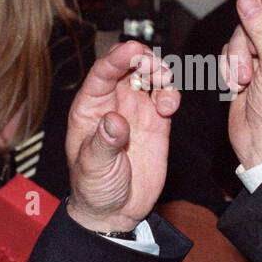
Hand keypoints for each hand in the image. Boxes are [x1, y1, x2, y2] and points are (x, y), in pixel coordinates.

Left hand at [66, 40, 178, 233]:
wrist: (116, 211)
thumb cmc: (94, 188)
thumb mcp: (93, 167)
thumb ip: (103, 143)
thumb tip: (114, 122)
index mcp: (89, 108)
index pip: (102, 74)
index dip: (116, 59)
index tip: (132, 50)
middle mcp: (113, 103)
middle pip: (129, 68)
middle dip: (143, 59)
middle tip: (154, 66)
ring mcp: (136, 111)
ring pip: (150, 78)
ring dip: (160, 72)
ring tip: (163, 82)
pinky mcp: (157, 123)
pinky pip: (166, 98)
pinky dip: (171, 94)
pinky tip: (169, 106)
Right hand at [222, 0, 261, 168]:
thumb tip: (247, 0)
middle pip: (260, 17)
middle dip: (248, 38)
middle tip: (248, 58)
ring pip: (241, 34)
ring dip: (237, 57)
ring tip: (244, 80)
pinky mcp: (247, 67)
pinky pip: (230, 50)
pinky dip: (230, 66)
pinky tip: (237, 86)